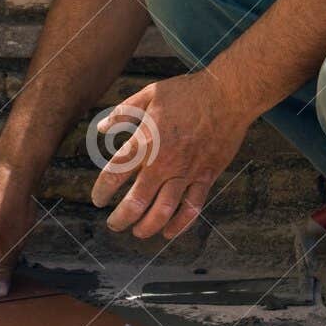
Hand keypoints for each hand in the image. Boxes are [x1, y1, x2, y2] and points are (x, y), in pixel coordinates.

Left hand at [92, 71, 254, 240]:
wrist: (228, 95)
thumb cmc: (188, 92)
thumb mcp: (150, 94)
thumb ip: (123, 112)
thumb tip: (101, 128)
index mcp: (145, 142)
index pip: (114, 174)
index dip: (101, 191)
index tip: (97, 200)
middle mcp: (163, 162)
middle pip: (136, 202)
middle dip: (120, 218)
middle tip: (114, 224)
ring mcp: (186, 172)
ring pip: (163, 211)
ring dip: (147, 227)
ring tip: (137, 232)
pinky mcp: (206, 176)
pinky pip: (192, 207)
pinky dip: (179, 224)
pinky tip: (169, 232)